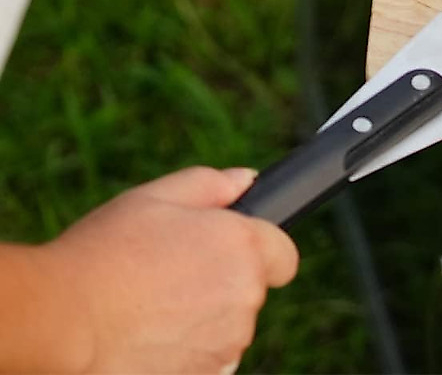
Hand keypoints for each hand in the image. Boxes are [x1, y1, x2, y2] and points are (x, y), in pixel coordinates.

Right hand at [25, 167, 297, 373]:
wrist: (62, 320)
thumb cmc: (105, 253)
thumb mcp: (156, 197)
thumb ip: (212, 184)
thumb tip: (246, 180)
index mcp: (243, 247)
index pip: (284, 256)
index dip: (259, 251)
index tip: (229, 253)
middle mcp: (244, 297)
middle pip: (250, 292)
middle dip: (222, 282)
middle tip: (171, 275)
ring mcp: (224, 345)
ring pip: (227, 330)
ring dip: (204, 321)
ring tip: (152, 308)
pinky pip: (205, 361)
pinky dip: (185, 353)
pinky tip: (149, 337)